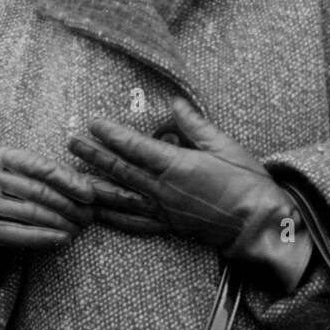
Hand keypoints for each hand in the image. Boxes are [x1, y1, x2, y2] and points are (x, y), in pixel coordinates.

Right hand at [0, 146, 155, 299]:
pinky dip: (43, 238)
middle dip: (70, 206)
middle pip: (39, 192)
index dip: (69, 180)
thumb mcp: (7, 171)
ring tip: (79, 230)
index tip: (90, 194)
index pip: (41, 166)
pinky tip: (61, 240)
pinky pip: (17, 234)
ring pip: (31, 213)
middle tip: (89, 218)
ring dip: (61, 223)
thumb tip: (87, 185)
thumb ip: (38, 174)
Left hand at [66, 99, 314, 292]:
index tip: (93, 123)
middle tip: (71, 143)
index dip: (112, 134)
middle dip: (93, 155)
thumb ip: (195, 125)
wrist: (258, 223)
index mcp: (177, 164)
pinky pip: (134, 222)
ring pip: (120, 197)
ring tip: (73, 177)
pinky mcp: (168, 226)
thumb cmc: (247, 182)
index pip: (135, 146)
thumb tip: (174, 104)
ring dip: (95, 185)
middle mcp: (163, 188)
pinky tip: (98, 212)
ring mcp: (163, 210)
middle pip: (120, 169)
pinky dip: (113, 217)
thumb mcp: (225, 145)